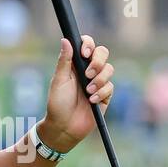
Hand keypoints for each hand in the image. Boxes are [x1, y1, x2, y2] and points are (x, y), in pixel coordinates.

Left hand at [42, 34, 113, 149]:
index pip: (86, 45)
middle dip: (98, 61)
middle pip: (103, 53)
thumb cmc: (57, 104)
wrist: (64, 127)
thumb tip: (65, 39)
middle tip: (88, 74)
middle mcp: (87, 70)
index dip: (88, 44)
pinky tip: (91, 101)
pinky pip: (110, 87)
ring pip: (109, 69)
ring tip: (88, 91)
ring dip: (99, 80)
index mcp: (75, 64)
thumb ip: (64, 60)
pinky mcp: (104, 95)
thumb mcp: (59, 80)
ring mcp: (97, 82)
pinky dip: (101, 93)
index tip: (84, 53)